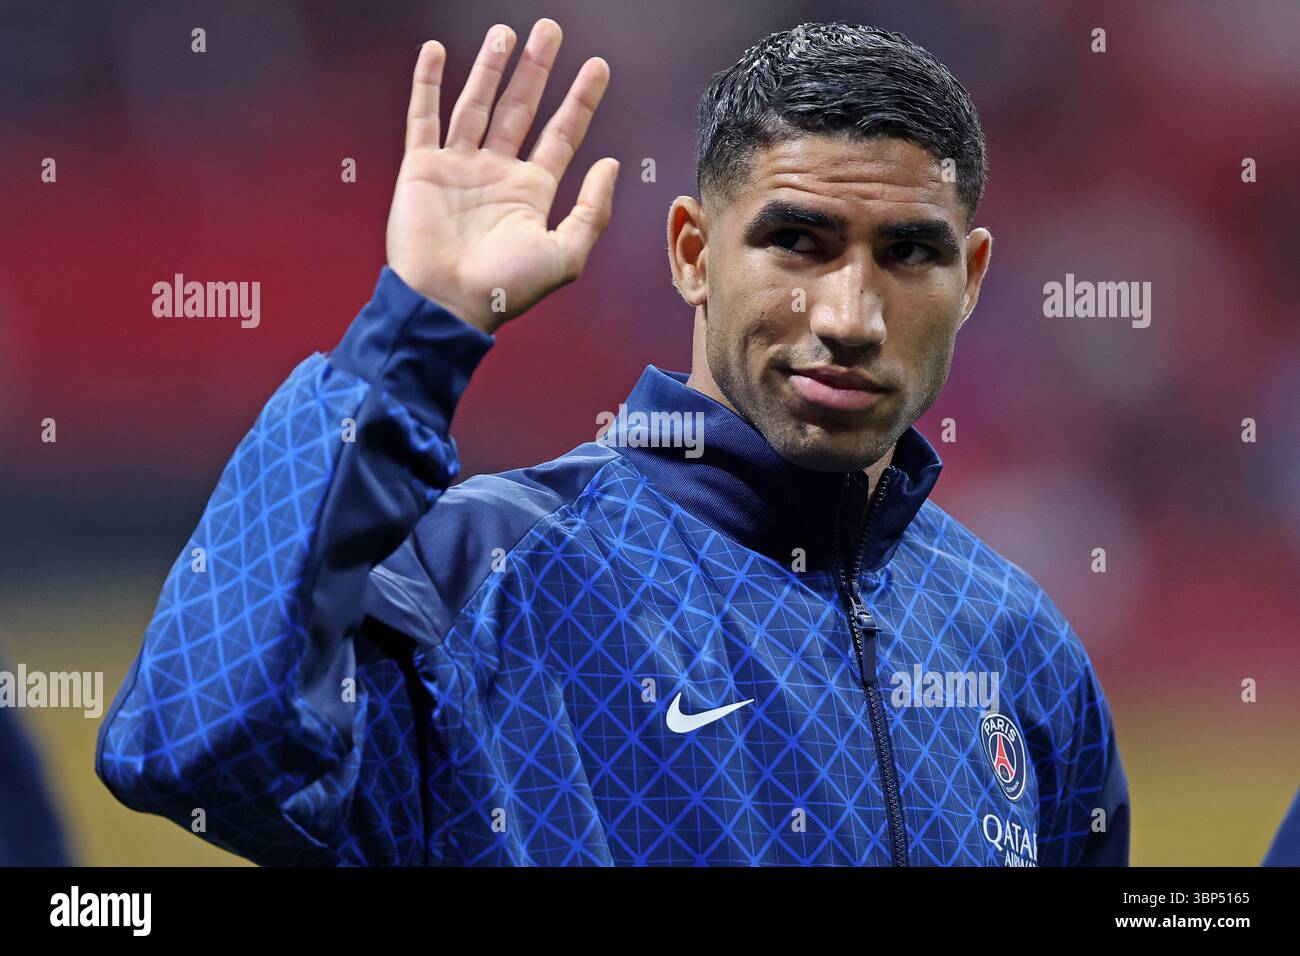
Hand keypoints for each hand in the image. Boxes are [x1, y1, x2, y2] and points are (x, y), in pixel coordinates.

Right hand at [385, 19, 618, 334]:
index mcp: (531, 193)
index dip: (580, 101)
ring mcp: (458, 168)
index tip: (598, 67)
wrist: (446, 304)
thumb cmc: (506, 290)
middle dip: (537, 69)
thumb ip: (592, 210)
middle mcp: (496, 174)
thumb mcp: (566, 255)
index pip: (562, 135)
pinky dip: (427, 84)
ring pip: (477, 105)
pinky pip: (424, 117)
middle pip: (522, 108)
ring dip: (490, 67)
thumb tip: (612, 165)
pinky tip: (436, 52)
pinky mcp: (422, 169)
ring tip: (505, 33)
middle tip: (550, 30)